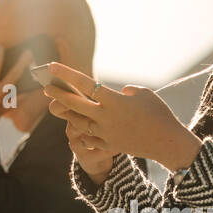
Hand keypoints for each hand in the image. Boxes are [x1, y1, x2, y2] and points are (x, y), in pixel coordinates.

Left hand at [41, 62, 201, 171]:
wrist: (167, 142)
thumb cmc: (159, 114)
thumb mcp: (144, 94)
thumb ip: (126, 91)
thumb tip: (117, 93)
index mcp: (114, 100)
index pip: (85, 84)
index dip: (67, 74)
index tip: (52, 66)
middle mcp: (106, 117)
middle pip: (74, 104)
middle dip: (58, 94)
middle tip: (45, 87)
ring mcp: (106, 133)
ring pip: (78, 122)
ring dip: (68, 114)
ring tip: (60, 107)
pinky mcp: (109, 145)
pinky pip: (89, 139)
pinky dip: (83, 133)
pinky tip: (79, 128)